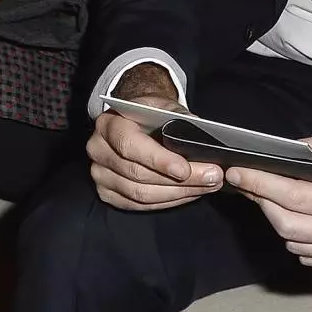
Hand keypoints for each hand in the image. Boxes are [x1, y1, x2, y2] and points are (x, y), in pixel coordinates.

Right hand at [88, 64, 222, 210]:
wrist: (135, 119)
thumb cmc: (152, 113)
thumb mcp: (165, 106)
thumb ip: (181, 120)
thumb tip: (203, 141)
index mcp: (110, 124)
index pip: (130, 145)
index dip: (158, 160)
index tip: (185, 170)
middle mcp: (99, 150)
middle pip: (138, 174)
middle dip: (180, 180)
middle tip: (212, 178)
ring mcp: (100, 174)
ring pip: (140, 194)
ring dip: (178, 194)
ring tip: (208, 186)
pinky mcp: (107, 193)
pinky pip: (138, 204)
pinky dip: (167, 201)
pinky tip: (190, 194)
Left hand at [226, 127, 311, 268]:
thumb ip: (307, 150)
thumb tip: (271, 159)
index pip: (293, 198)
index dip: (261, 185)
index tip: (240, 174)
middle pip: (288, 227)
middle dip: (263, 203)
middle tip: (251, 184)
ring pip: (295, 244)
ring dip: (277, 221)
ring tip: (271, 198)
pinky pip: (310, 256)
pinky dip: (296, 239)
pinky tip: (296, 218)